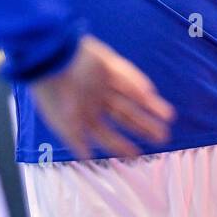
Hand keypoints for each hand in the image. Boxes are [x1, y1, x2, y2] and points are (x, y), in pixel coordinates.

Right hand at [29, 36, 174, 160]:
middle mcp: (95, 99)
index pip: (106, 134)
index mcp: (82, 115)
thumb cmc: (51, 93)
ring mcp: (102, 81)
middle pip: (124, 116)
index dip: (121, 145)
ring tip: (169, 118)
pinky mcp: (107, 63)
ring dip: (149, 107)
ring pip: (131, 97)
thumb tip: (87, 157)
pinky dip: (138, 83)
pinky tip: (150, 93)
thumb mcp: (60, 122)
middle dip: (142, 127)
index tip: (137, 155)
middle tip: (163, 138)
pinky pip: (127, 75)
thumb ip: (76, 139)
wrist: (47, 59)